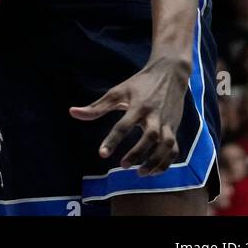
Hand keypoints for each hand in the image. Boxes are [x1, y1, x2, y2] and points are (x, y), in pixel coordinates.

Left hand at [69, 57, 189, 174]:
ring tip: (140, 173)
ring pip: (166, 145)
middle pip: (150, 137)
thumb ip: (97, 106)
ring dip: (155, 161)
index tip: (102, 154)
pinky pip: (174, 149)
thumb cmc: (140, 83)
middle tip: (123, 165)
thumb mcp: (118, 91)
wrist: (170, 73)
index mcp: (138, 105)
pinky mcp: (174, 128)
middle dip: (138, 153)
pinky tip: (154, 171)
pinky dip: (166, 162)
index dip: (112, 140)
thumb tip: (72, 112)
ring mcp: (167, 122)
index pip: (124, 125)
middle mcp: (154, 115)